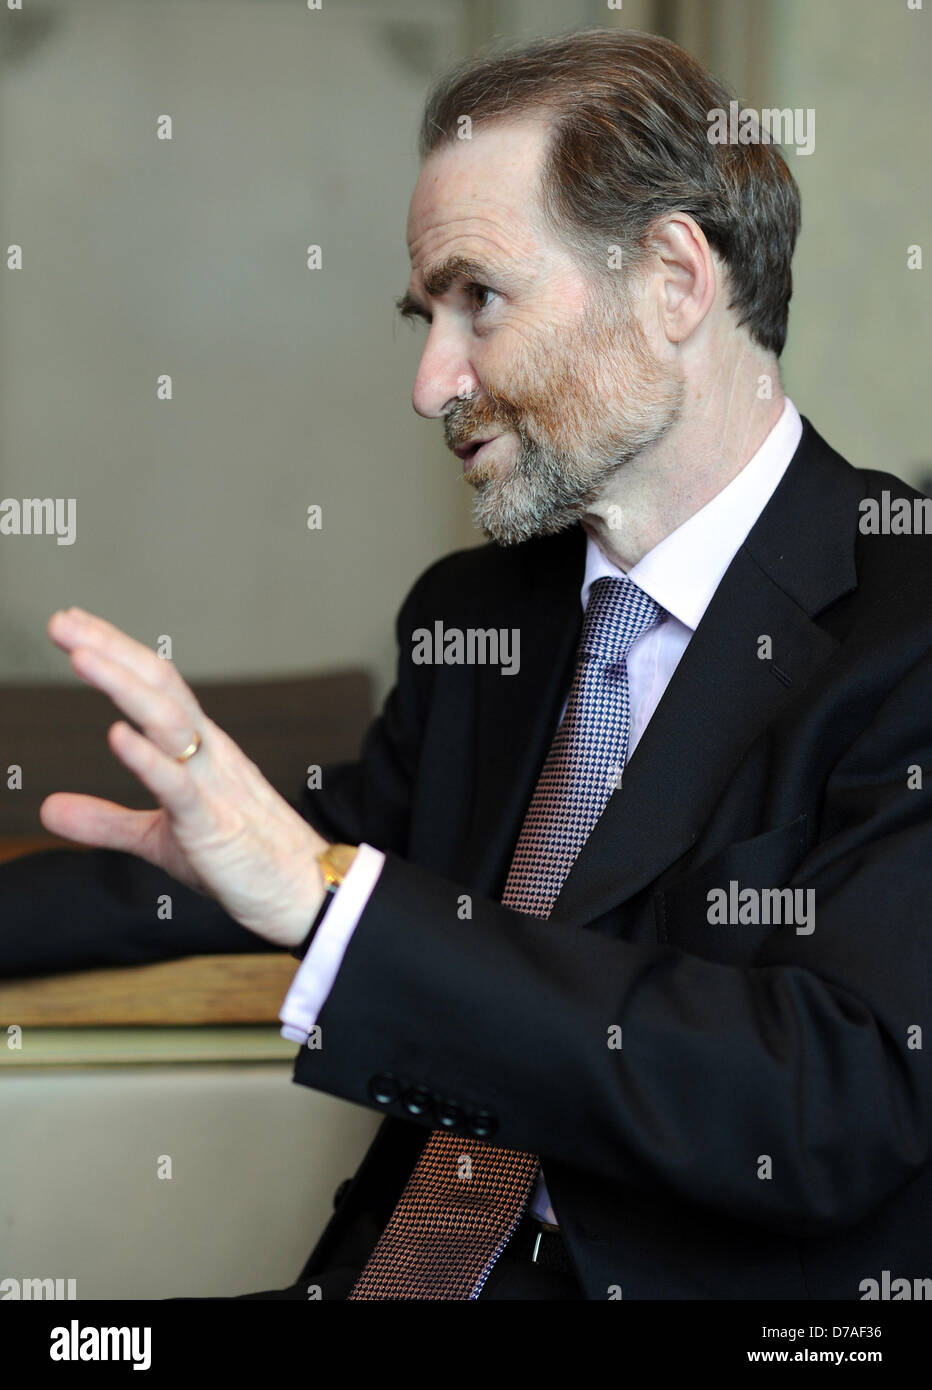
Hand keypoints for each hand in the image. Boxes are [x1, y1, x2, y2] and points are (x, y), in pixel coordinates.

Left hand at [40, 607, 328, 948]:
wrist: (303, 895)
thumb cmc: (241, 860)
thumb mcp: (159, 838)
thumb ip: (105, 820)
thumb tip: (49, 809)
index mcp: (199, 749)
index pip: (154, 685)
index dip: (114, 652)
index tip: (71, 623)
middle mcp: (209, 753)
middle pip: (159, 686)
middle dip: (111, 650)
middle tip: (61, 621)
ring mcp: (214, 784)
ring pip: (170, 720)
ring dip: (124, 686)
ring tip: (81, 657)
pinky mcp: (214, 825)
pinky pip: (179, 785)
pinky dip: (147, 759)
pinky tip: (117, 735)